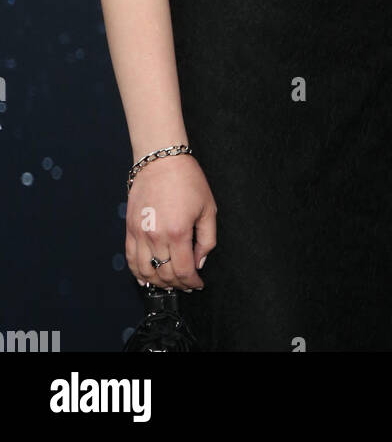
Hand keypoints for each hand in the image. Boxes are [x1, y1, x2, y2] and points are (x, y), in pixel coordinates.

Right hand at [125, 154, 216, 290]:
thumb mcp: (208, 208)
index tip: (197, 284)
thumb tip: (200, 262)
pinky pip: (130, 259)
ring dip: (157, 282)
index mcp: (178, 232)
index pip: (184, 271)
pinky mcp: (129, 229)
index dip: (192, 283)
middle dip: (178, 285)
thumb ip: (207, 239)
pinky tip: (146, 277)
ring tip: (169, 283)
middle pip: (165, 274)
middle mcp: (156, 236)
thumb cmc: (187, 180)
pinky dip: (138, 272)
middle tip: (186, 285)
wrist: (161, 160)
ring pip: (145, 272)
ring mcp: (140, 234)